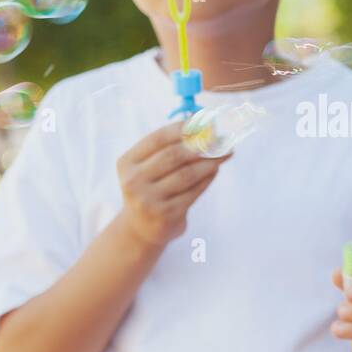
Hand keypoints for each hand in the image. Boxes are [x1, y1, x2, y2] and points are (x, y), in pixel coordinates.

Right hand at [115, 122, 228, 245]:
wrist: (140, 229)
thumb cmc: (151, 189)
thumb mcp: (148, 168)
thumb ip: (170, 148)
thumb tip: (205, 127)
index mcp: (127, 163)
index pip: (158, 138)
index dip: (183, 128)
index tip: (204, 122)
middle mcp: (133, 181)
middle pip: (173, 155)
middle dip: (201, 144)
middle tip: (221, 138)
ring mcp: (148, 200)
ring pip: (187, 174)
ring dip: (210, 161)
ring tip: (224, 153)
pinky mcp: (166, 215)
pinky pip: (193, 192)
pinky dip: (207, 179)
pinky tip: (215, 170)